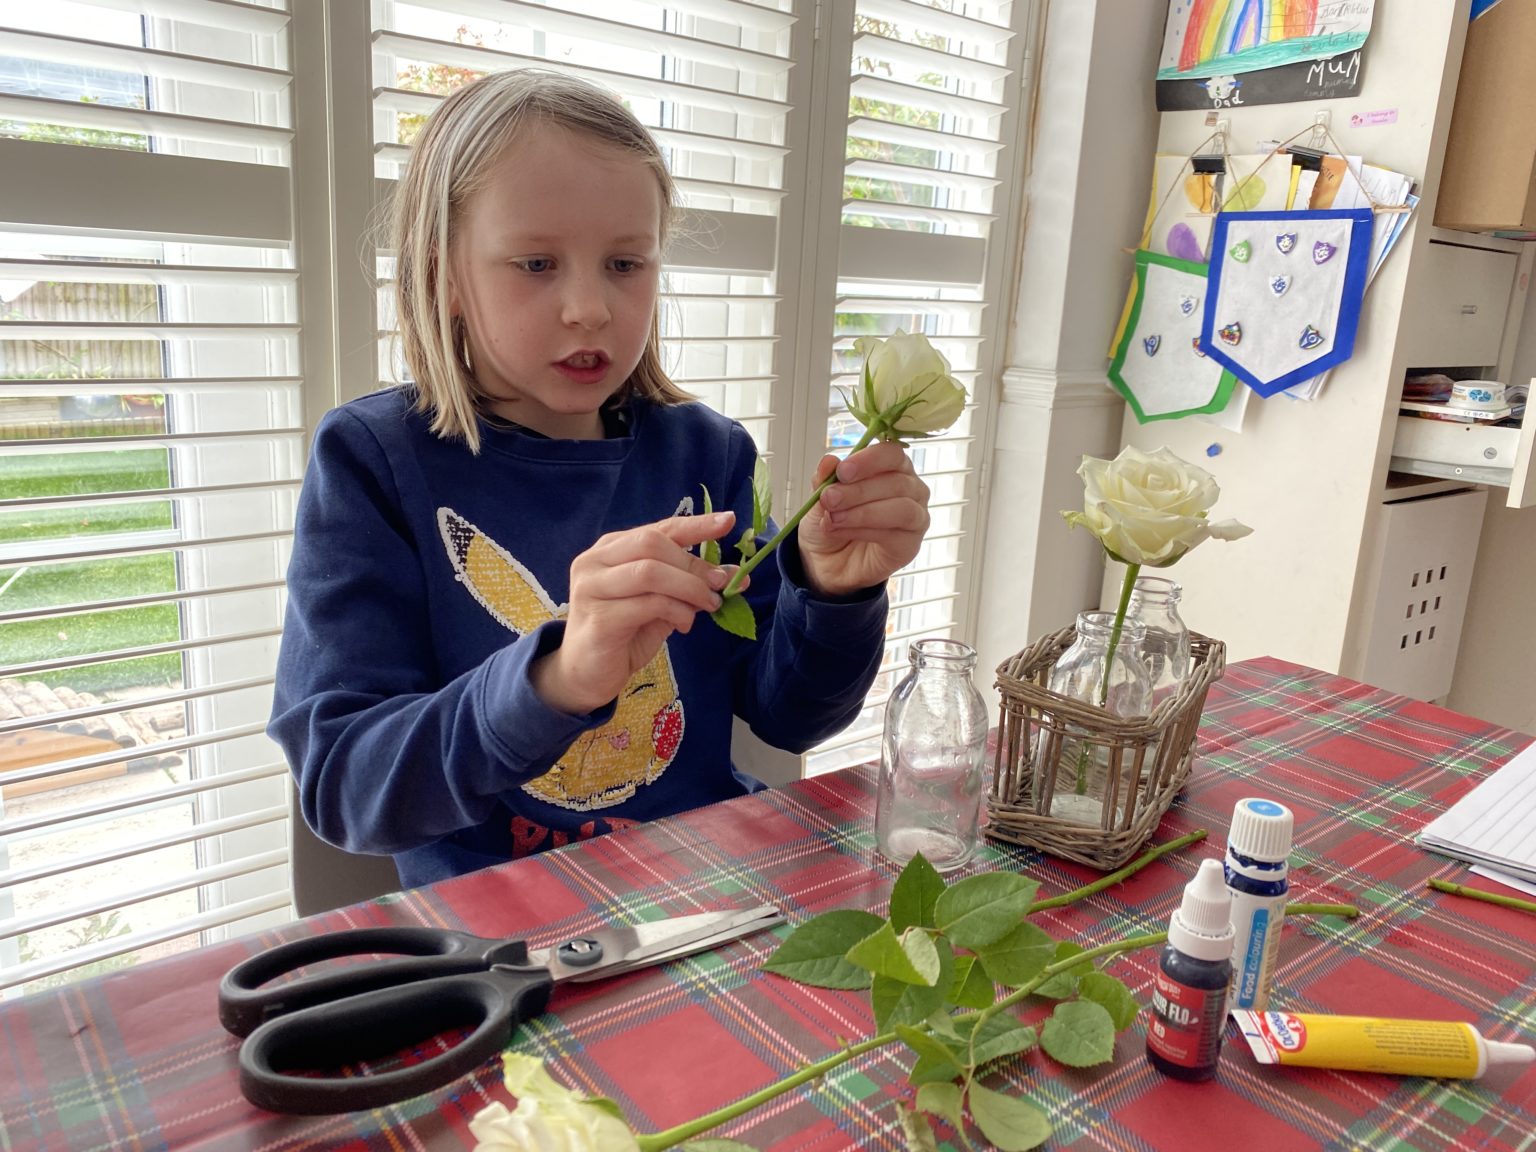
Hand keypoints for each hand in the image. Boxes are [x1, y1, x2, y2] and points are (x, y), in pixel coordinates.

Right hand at [531, 512, 742, 713]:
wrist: (586, 674)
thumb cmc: (625, 633)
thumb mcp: (662, 604)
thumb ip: (689, 585)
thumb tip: (734, 575)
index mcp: (611, 549)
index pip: (658, 528)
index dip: (696, 524)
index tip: (728, 521)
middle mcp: (595, 561)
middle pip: (652, 544)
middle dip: (693, 563)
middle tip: (721, 584)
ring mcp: (592, 588)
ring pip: (649, 572)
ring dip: (689, 587)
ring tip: (709, 605)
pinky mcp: (598, 618)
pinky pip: (647, 604)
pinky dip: (676, 610)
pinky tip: (684, 624)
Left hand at [796, 441, 929, 597]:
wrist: (825, 561)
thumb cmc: (831, 521)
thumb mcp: (819, 498)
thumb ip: (825, 479)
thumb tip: (829, 461)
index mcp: (892, 467)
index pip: (892, 453)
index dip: (869, 460)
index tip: (843, 471)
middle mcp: (910, 488)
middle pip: (896, 481)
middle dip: (859, 490)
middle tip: (829, 499)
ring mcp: (915, 517)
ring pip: (901, 508)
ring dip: (863, 512)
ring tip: (834, 518)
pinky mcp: (910, 545)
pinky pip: (895, 534)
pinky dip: (864, 530)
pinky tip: (841, 530)